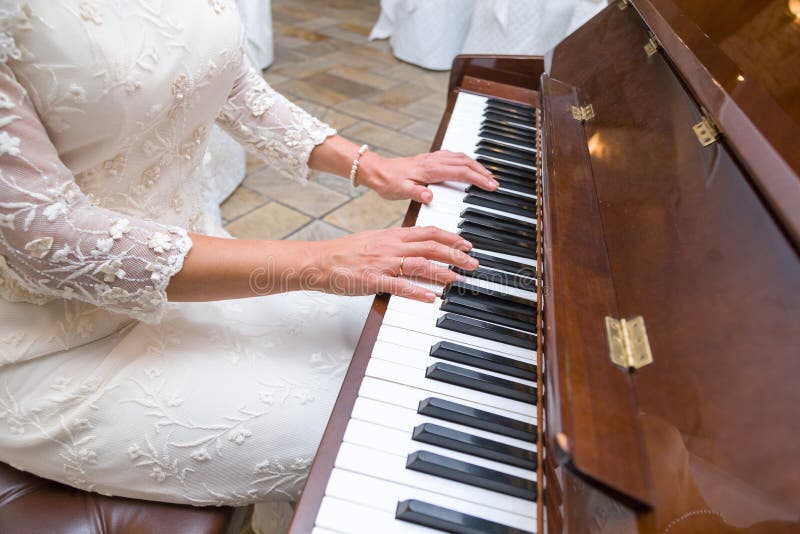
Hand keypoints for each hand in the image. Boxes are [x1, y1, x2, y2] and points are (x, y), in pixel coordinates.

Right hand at [307, 226, 478, 301]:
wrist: (318, 261)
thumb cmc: (344, 253)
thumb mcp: (373, 241)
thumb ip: (395, 243)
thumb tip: (414, 247)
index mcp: (391, 235)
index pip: (428, 232)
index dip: (450, 237)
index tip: (466, 244)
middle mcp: (390, 246)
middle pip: (430, 246)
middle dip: (455, 254)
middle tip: (472, 263)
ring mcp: (382, 263)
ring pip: (419, 264)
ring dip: (442, 272)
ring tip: (458, 279)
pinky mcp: (373, 280)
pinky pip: (398, 285)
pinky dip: (417, 291)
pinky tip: (431, 297)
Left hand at [359, 150, 498, 203]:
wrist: (377, 171)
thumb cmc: (388, 182)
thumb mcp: (400, 191)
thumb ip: (415, 193)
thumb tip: (429, 196)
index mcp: (430, 170)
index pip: (460, 172)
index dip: (477, 178)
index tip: (490, 186)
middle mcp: (433, 161)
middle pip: (465, 162)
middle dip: (482, 172)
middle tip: (495, 183)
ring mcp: (432, 158)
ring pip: (460, 157)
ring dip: (476, 165)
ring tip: (487, 175)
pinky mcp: (430, 159)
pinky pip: (453, 156)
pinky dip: (465, 160)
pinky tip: (468, 165)